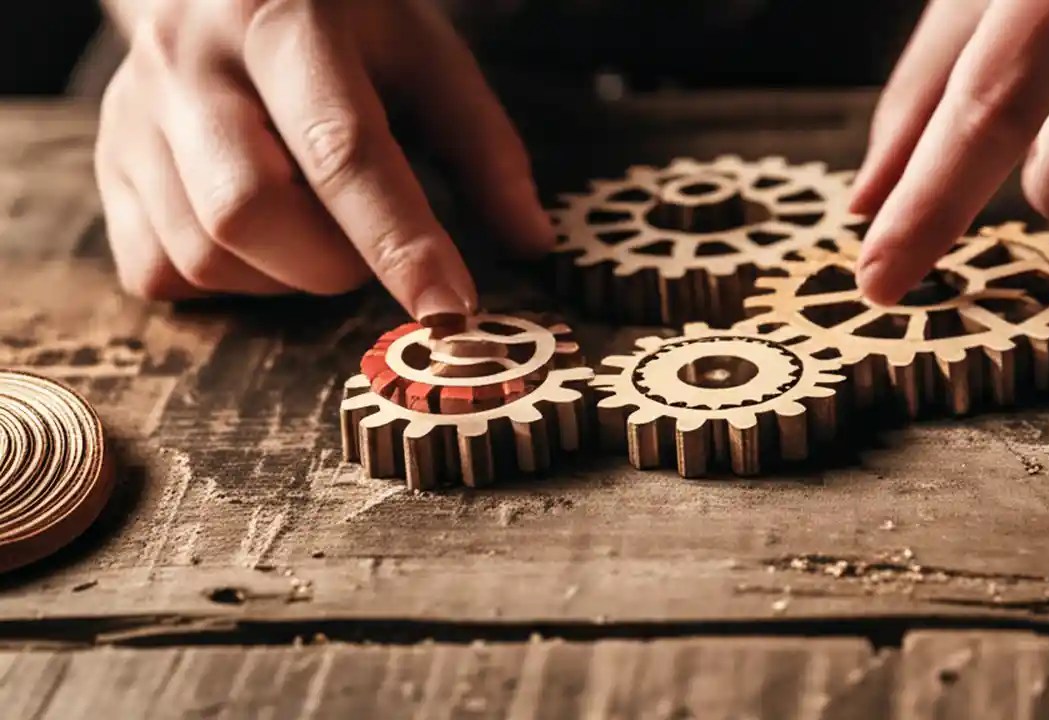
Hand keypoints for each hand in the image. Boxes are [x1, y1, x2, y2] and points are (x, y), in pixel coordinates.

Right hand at [95, 0, 552, 319]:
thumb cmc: (341, 19)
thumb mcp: (426, 55)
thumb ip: (484, 146)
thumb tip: (534, 243)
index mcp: (284, 21)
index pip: (342, 148)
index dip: (400, 240)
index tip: (450, 307)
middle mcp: (191, 63)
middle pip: (248, 211)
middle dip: (331, 265)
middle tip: (368, 248)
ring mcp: (135, 113)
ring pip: (202, 253)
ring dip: (285, 276)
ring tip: (315, 227)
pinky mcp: (106, 159)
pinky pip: (159, 270)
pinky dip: (228, 280)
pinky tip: (261, 235)